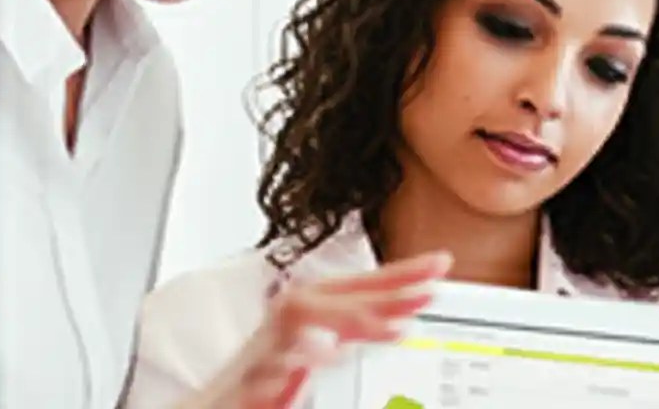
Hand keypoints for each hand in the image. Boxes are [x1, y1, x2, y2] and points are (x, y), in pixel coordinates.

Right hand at [186, 251, 451, 408]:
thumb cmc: (268, 373)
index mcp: (311, 307)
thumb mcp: (319, 345)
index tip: (441, 263)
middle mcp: (289, 321)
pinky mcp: (244, 384)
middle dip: (386, 296)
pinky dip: (286, 374)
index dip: (401, 273)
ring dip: (341, 326)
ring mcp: (266, 352)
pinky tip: (303, 375)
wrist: (217, 404)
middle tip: (428, 293)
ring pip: (298, 330)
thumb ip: (352, 329)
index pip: (362, 285)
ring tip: (385, 330)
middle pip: (340, 301)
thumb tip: (401, 321)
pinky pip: (267, 376)